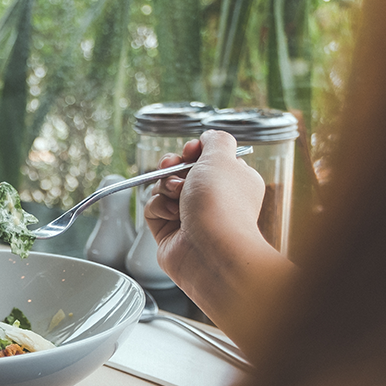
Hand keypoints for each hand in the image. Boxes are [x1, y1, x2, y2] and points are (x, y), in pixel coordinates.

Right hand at [142, 130, 293, 352]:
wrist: (211, 249)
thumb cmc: (221, 204)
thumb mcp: (223, 157)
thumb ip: (216, 140)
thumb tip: (208, 136)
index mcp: (232, 181)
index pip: (207, 159)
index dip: (194, 150)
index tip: (191, 150)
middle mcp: (211, 199)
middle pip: (180, 171)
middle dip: (173, 167)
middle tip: (173, 167)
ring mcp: (189, 217)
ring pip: (163, 189)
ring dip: (165, 186)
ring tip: (177, 196)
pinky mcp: (168, 232)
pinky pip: (152, 209)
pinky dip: (158, 207)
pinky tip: (171, 215)